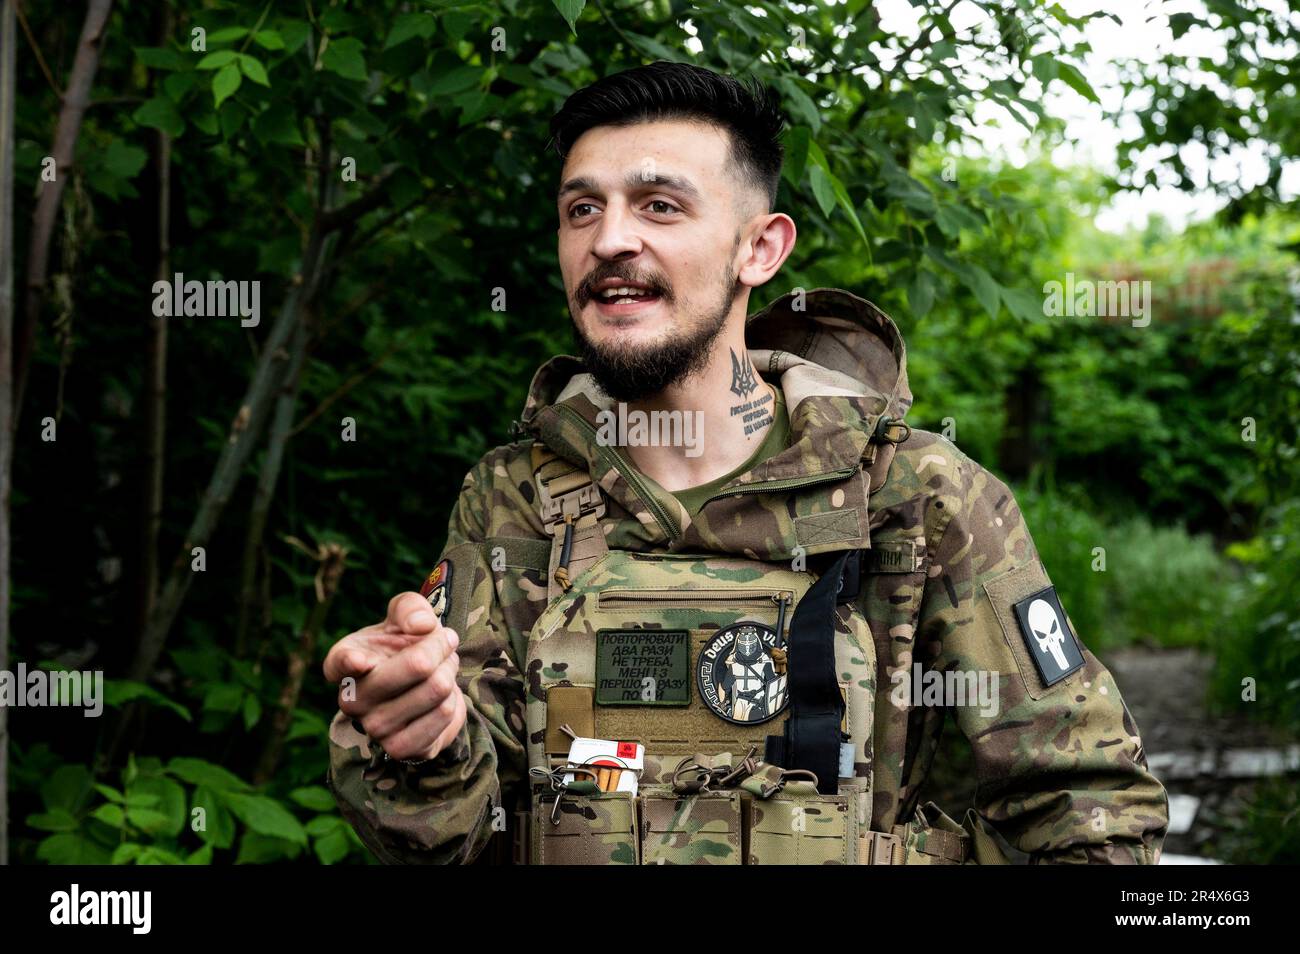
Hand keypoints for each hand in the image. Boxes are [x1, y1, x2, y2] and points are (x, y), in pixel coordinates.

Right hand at [323, 592, 465, 761]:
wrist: (422, 684)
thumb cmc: (404, 644)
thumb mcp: (405, 614)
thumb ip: (410, 607)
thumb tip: (421, 626)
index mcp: (344, 661)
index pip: (340, 662)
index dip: (350, 661)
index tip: (360, 660)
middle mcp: (352, 699)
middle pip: (419, 666)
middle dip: (442, 646)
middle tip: (445, 640)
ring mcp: (375, 728)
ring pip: (438, 688)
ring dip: (451, 671)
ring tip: (442, 668)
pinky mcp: (402, 748)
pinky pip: (446, 714)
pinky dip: (454, 700)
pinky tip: (440, 698)